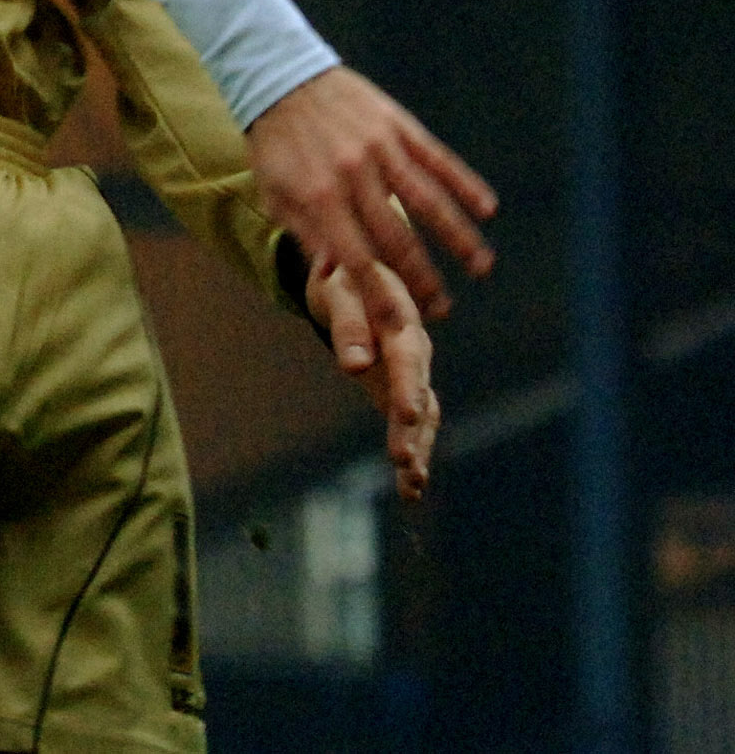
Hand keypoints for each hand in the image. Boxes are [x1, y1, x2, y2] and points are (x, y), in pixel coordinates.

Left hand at [246, 66, 496, 320]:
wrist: (279, 75)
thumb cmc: (274, 142)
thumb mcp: (275, 192)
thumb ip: (306, 233)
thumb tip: (335, 276)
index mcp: (319, 197)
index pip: (356, 259)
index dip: (380, 294)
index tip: (400, 324)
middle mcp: (353, 176)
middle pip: (398, 238)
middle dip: (423, 279)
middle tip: (443, 309)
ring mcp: (379, 148)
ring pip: (429, 201)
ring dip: (459, 238)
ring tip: (482, 268)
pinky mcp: (397, 124)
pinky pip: (437, 158)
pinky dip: (464, 184)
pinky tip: (486, 209)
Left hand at [308, 254, 438, 500]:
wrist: (351, 272)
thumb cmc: (342, 277)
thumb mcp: (337, 290)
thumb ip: (348, 324)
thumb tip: (355, 367)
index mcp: (401, 318)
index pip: (408, 356)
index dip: (409, 386)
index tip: (407, 415)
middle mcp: (415, 348)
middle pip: (419, 392)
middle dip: (411, 429)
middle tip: (404, 462)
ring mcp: (413, 371)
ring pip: (422, 415)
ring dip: (417, 448)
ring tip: (411, 485)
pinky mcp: (402, 389)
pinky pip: (412, 424)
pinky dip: (413, 452)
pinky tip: (411, 488)